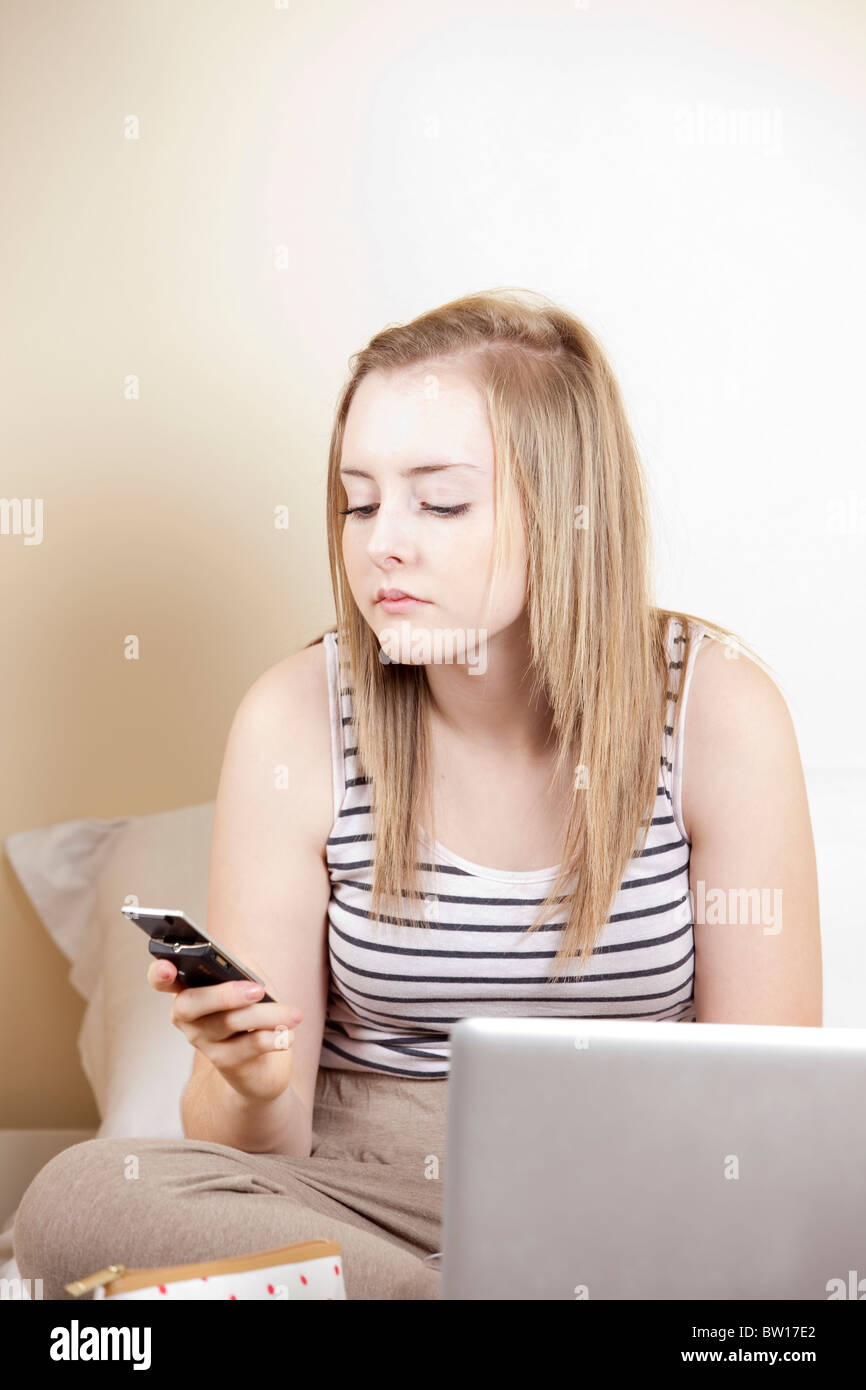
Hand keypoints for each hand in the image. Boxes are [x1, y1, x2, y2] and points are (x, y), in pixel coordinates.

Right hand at [147, 958, 303, 1102]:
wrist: (262, 1065)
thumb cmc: (252, 1011)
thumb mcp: (249, 981)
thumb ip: (241, 970)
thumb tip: (246, 973)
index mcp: (188, 989)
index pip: (161, 979)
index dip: (159, 973)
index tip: (167, 967)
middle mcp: (187, 1017)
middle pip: (192, 1003)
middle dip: (224, 994)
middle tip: (258, 989)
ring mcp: (204, 1042)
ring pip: (230, 1022)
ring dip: (267, 1015)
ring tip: (293, 1013)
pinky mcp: (226, 1063)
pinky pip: (249, 1046)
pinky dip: (274, 1037)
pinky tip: (288, 1035)